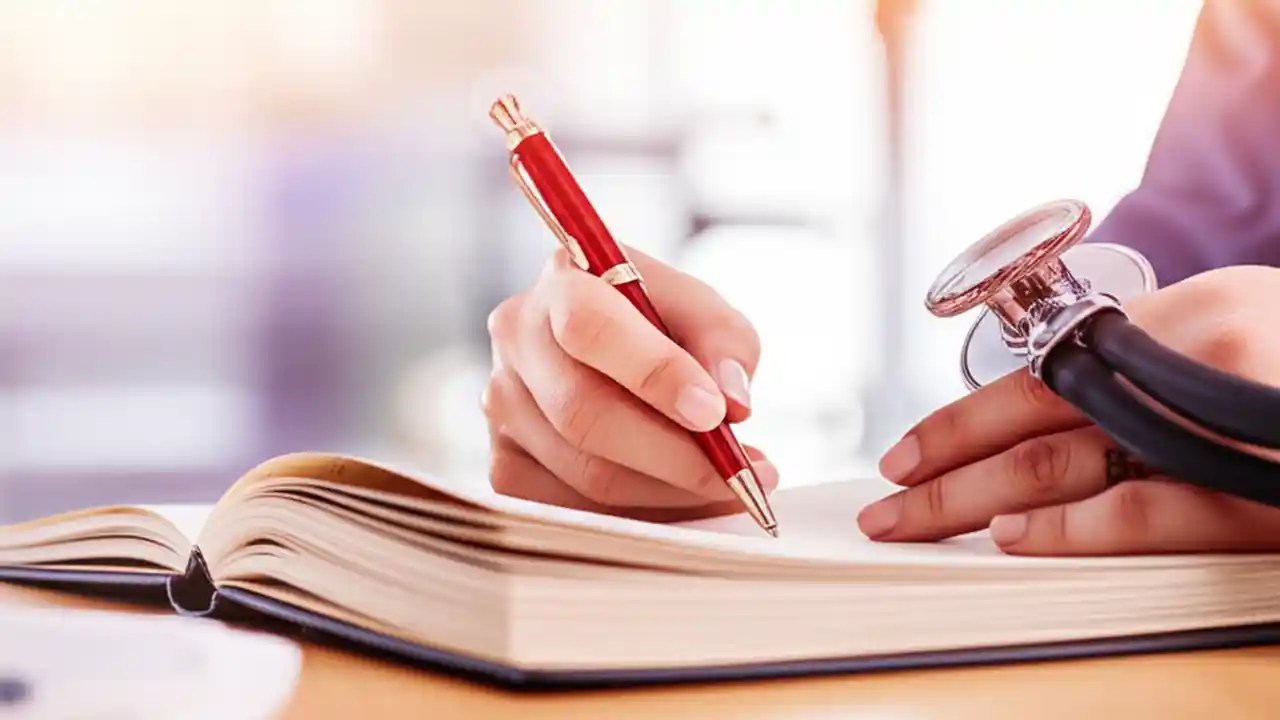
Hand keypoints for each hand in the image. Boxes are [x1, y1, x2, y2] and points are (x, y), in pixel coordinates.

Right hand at [483, 247, 776, 520]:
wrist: (615, 350)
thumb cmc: (660, 324)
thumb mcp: (703, 311)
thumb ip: (724, 342)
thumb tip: (732, 405)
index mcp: (562, 280)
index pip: (591, 328)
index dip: (654, 374)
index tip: (715, 413)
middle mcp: (517, 338)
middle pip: (583, 412)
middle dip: (673, 454)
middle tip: (739, 472)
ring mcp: (502, 405)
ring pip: (583, 472)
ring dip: (667, 492)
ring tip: (725, 486)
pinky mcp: (505, 462)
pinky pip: (570, 509)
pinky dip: (638, 516)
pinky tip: (681, 500)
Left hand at [857, 265, 1279, 554]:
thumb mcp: (1239, 323)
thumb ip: (1153, 360)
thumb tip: (1058, 408)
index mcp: (1180, 316)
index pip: (1038, 371)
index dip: (958, 419)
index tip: (901, 454)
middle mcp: (1189, 361)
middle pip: (1033, 421)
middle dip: (944, 470)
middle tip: (884, 509)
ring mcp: (1222, 426)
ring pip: (1068, 464)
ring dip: (976, 502)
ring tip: (915, 528)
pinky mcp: (1260, 494)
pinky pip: (1149, 509)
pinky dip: (1074, 526)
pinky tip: (1014, 538)